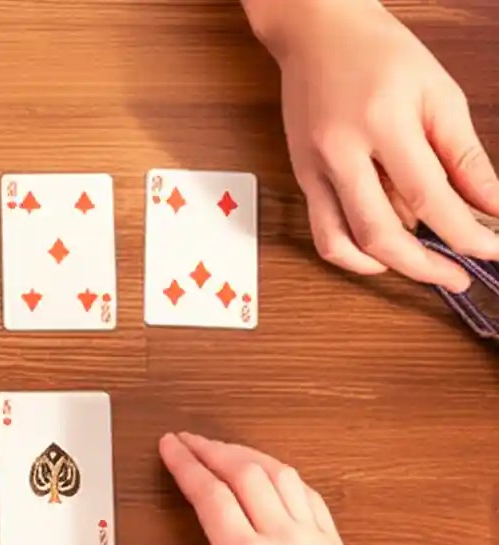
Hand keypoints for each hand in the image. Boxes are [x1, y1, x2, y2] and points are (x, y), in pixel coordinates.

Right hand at [101, 434, 436, 544]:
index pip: (210, 493)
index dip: (185, 463)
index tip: (170, 446)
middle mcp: (283, 540)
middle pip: (244, 471)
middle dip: (211, 448)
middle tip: (189, 439)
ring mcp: (313, 539)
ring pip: (280, 474)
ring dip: (248, 454)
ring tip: (224, 448)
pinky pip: (308, 493)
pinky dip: (284, 474)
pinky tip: (272, 474)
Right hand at [255, 0, 498, 290]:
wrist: (317, 34)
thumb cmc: (379, 54)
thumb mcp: (438, 94)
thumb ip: (464, 155)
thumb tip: (492, 205)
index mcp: (381, 123)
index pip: (429, 196)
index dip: (465, 234)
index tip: (492, 250)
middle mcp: (339, 151)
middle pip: (380, 233)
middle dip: (425, 266)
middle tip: (458, 276)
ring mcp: (312, 169)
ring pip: (343, 243)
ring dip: (386, 266)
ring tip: (420, 266)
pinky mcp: (300, 177)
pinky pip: (323, 231)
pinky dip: (354, 252)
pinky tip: (382, 250)